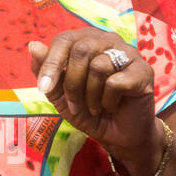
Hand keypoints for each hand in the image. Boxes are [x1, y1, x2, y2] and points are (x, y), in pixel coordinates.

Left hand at [28, 30, 164, 175]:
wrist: (118, 136)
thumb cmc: (89, 111)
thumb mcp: (60, 95)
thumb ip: (46, 72)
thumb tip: (32, 45)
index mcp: (87, 41)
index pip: (64, 39)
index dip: (51, 63)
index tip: (43, 87)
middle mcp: (109, 41)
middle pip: (81, 50)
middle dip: (72, 84)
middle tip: (75, 106)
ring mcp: (129, 54)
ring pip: (98, 66)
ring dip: (91, 96)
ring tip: (96, 107)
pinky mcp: (143, 71)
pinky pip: (116, 82)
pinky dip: (108, 101)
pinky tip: (113, 106)